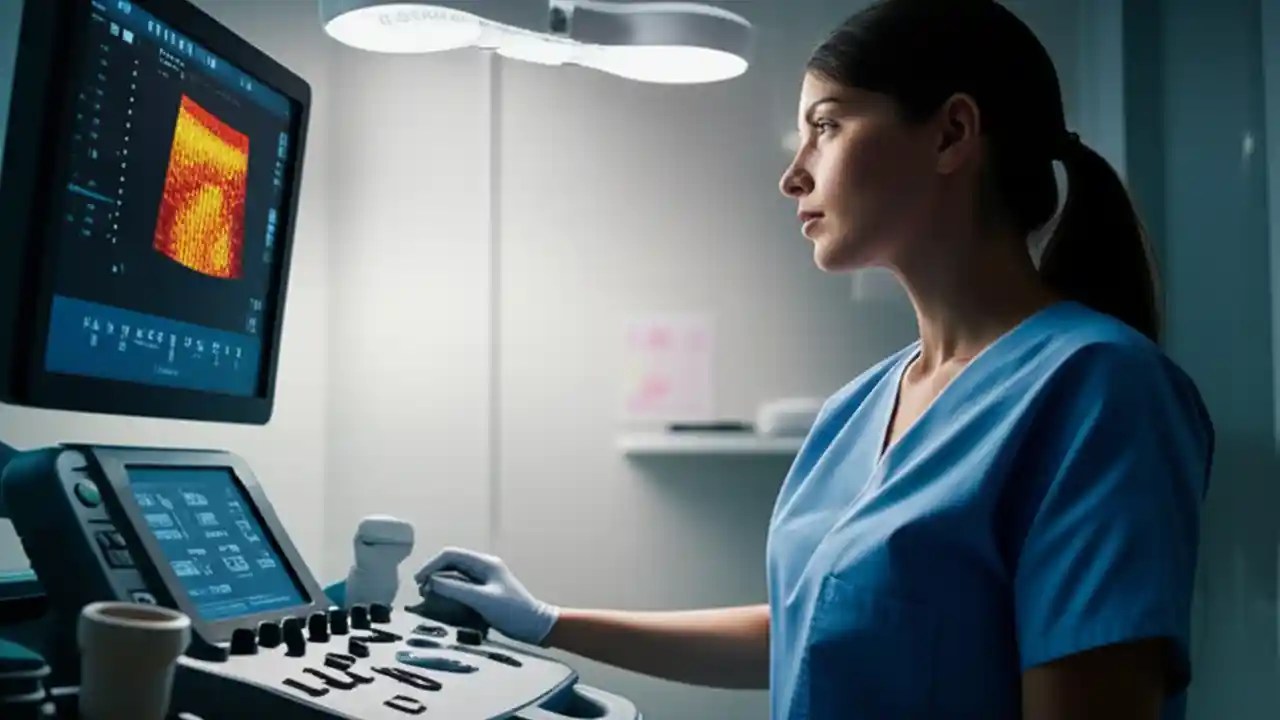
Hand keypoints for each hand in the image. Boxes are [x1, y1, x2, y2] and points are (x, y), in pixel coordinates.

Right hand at [413, 547, 558, 645]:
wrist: (536, 626)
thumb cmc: (513, 612)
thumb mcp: (482, 600)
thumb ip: (456, 590)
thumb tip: (431, 582)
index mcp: (484, 563)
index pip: (450, 555)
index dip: (431, 565)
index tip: (419, 581)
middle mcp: (483, 568)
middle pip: (451, 564)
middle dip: (434, 574)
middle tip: (422, 592)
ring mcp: (484, 580)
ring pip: (455, 576)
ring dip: (441, 584)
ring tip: (428, 597)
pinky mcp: (484, 593)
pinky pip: (461, 587)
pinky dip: (449, 593)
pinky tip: (442, 603)